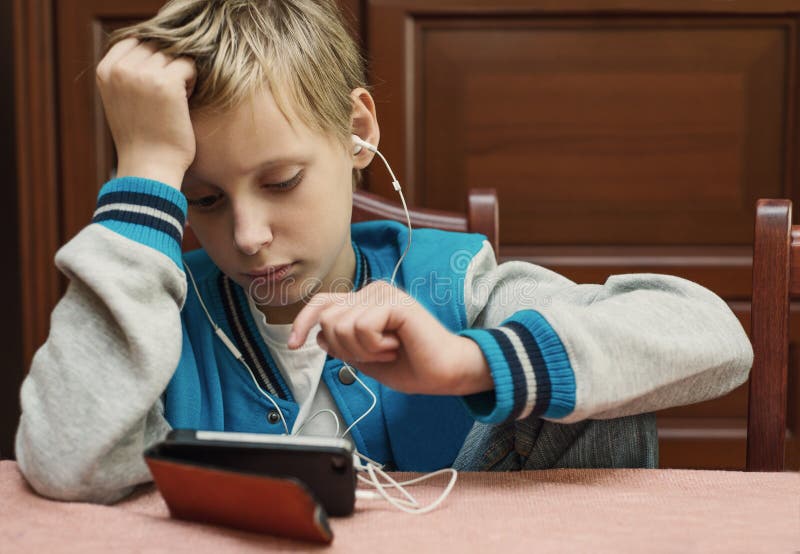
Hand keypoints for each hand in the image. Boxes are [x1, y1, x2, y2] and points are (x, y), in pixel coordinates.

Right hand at [96, 37, 196, 189]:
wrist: (149, 168)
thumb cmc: (142, 139)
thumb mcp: (121, 100)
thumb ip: (128, 73)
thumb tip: (151, 45)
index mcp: (105, 70)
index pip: (135, 41)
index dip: (152, 59)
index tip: (155, 85)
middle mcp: (120, 68)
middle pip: (156, 46)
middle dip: (166, 66)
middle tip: (169, 97)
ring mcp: (143, 74)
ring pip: (173, 54)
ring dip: (180, 74)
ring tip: (175, 101)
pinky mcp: (166, 83)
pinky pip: (189, 65)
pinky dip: (192, 82)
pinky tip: (185, 103)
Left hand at [289, 280, 493, 395]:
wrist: (443, 373)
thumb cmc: (410, 365)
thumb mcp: (364, 357)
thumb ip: (341, 344)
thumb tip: (317, 335)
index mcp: (364, 302)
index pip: (321, 304)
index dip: (302, 322)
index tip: (294, 345)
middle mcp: (372, 292)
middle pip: (327, 318)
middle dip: (344, 347)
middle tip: (374, 354)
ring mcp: (384, 294)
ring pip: (341, 325)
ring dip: (362, 350)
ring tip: (387, 350)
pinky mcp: (395, 302)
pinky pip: (362, 326)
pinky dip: (374, 346)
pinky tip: (395, 345)